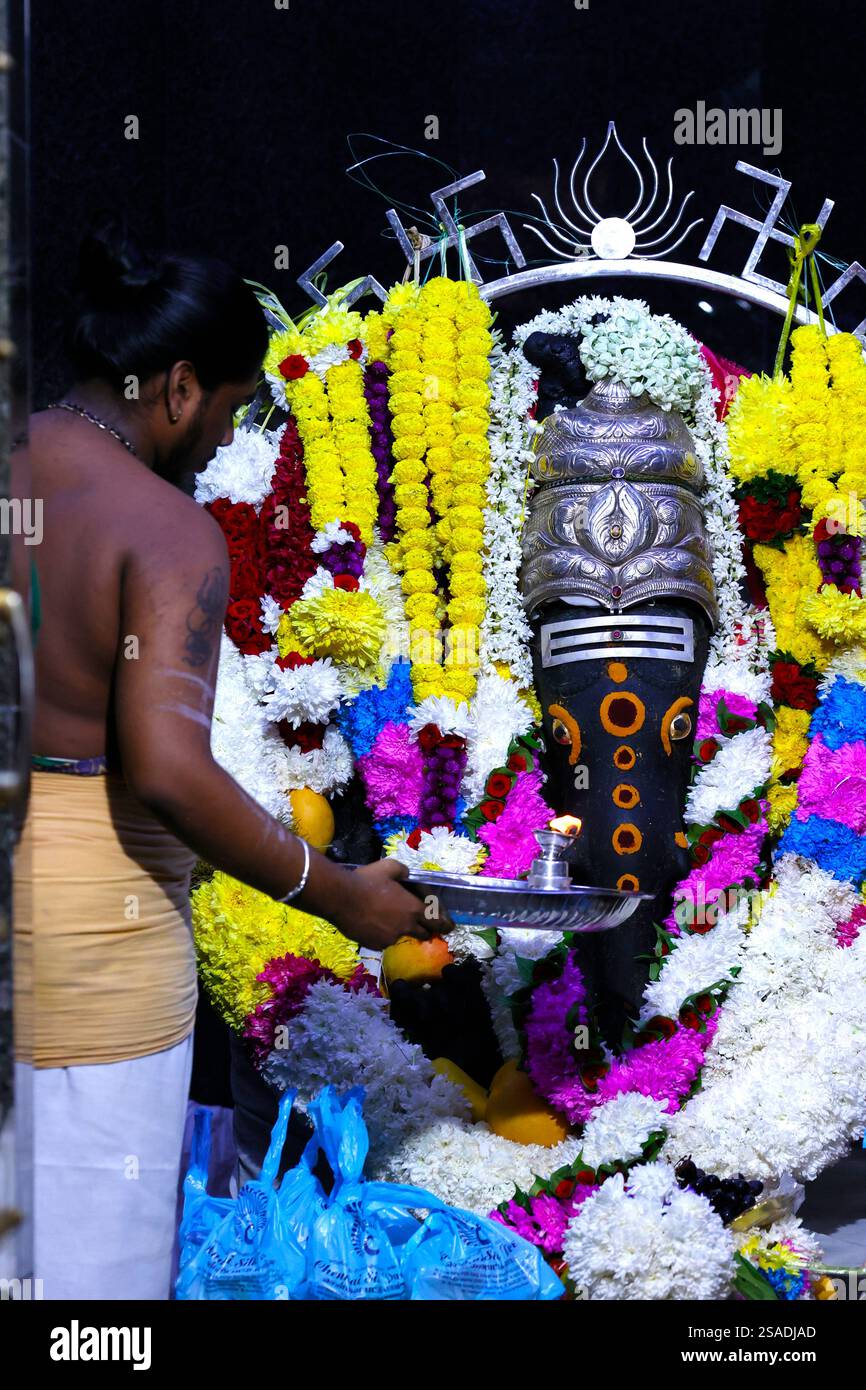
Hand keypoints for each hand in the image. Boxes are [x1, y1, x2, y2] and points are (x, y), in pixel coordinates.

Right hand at [333, 858, 452, 950]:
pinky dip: (383, 934)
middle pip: (423, 934)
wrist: (340, 898)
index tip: (449, 927)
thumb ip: (405, 872)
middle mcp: (405, 927)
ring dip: (401, 929)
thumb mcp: (390, 867)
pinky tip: (373, 923)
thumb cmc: (367, 880)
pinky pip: (384, 940)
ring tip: (387, 918)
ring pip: (401, 936)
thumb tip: (408, 875)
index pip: (437, 922)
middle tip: (423, 924)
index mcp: (413, 909)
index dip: (445, 924)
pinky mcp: (375, 945)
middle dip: (425, 929)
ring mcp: (390, 938)